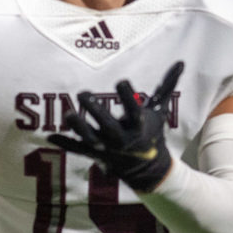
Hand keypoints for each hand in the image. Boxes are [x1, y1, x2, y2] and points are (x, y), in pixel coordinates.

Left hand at [48, 61, 182, 192]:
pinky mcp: (97, 155)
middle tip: (82, 93)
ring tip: (69, 114)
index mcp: (139, 125)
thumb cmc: (152, 134)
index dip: (127, 96)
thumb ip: (167, 86)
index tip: (120, 81)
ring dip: (79, 128)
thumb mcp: (160, 111)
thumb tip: (181, 62)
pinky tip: (50, 136)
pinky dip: (65, 144)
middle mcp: (123, 138)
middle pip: (108, 125)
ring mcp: (108, 148)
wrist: (149, 170)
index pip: (134, 110)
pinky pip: (79, 150)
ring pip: (91, 139)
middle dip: (96, 111)